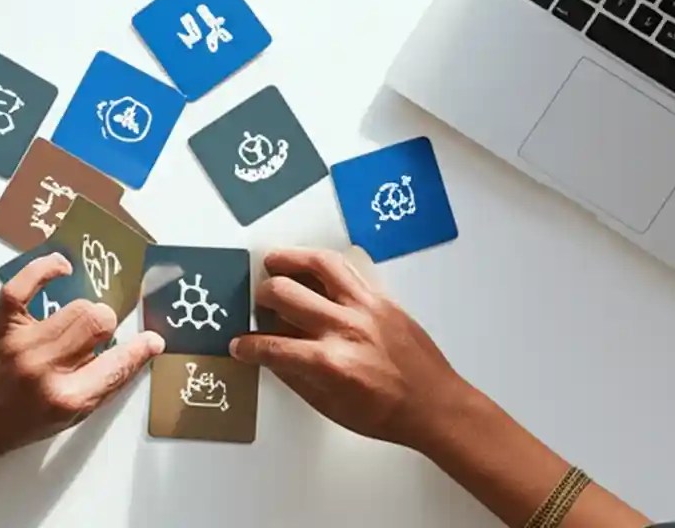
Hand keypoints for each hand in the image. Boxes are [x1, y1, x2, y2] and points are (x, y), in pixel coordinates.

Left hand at [0, 253, 163, 473]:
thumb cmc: (13, 424)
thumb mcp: (65, 419)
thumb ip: (99, 387)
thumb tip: (130, 354)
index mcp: (69, 399)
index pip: (119, 366)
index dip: (142, 349)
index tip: (153, 339)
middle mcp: (47, 372)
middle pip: (98, 324)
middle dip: (105, 323)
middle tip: (96, 331)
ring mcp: (21, 346)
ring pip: (75, 307)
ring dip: (82, 308)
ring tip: (74, 316)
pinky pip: (23, 286)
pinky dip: (45, 269)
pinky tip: (61, 268)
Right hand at [229, 247, 463, 452]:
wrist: (434, 404)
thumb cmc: (386, 413)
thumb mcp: (330, 406)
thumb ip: (296, 375)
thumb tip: (272, 354)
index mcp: (330, 363)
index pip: (272, 346)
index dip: (248, 345)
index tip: (239, 344)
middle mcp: (344, 328)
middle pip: (286, 294)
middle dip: (262, 297)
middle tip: (258, 303)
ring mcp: (365, 308)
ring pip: (318, 264)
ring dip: (288, 260)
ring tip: (272, 262)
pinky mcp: (381, 298)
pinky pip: (346, 269)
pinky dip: (322, 262)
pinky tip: (310, 265)